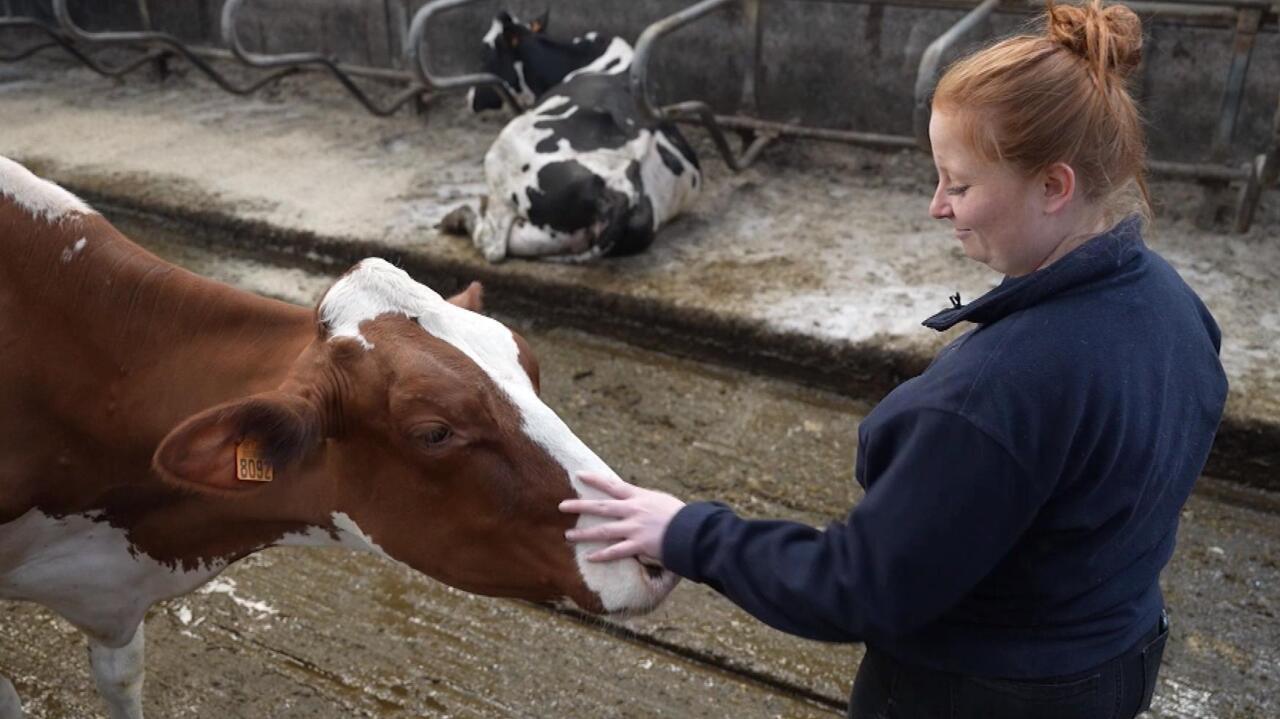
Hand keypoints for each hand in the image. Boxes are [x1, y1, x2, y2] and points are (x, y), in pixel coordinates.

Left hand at [559, 471, 685, 563]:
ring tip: (567, 535)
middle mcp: (634, 510)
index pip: (613, 485)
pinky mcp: (640, 545)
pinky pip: (617, 551)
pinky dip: (602, 555)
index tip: (579, 475)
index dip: (595, 480)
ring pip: (604, 530)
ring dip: (584, 533)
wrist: (695, 529)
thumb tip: (638, 502)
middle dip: (580, 505)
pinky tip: (589, 557)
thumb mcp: (663, 502)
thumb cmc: (683, 516)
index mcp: (640, 497)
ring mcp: (635, 528)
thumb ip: (647, 503)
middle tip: (561, 505)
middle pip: (602, 507)